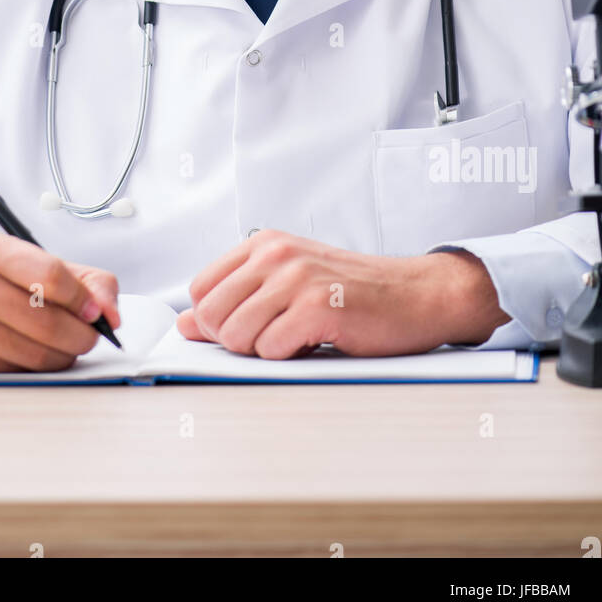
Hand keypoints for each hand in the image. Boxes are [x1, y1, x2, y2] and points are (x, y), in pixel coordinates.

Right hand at [0, 234, 119, 372]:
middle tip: (87, 338)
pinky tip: (29, 356)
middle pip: (47, 321)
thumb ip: (78, 279)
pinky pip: (11, 371)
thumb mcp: (22, 261)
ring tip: (62, 349)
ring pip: (33, 354)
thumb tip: (111, 313)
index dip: (84, 301)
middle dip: (80, 337)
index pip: (52, 276)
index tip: (97, 314)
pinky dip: (31, 369)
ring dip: (60, 358)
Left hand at [176, 231, 508, 358]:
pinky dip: (287, 357)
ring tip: (295, 339)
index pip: (200, 289)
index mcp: (264, 243)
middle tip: (275, 338)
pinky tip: (315, 342)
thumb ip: (236, 300)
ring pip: (236, 334)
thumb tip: (185, 325)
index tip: (246, 327)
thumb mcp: (288, 285)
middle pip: (211, 315)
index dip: (214, 320)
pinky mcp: (318, 306)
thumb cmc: (353, 292)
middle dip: (235, 340)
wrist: (416, 294)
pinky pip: (270, 349)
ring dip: (261, 351)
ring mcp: (296, 277)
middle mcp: (276, 253)